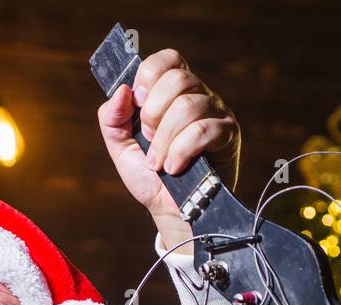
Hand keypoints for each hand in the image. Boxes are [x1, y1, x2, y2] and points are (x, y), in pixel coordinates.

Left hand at [97, 48, 239, 249]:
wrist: (168, 209)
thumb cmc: (149, 176)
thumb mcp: (120, 146)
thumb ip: (112, 118)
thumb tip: (121, 91)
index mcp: (173, 92)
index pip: (168, 60)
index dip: (149, 77)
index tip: (138, 105)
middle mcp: (198, 95)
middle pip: (178, 79)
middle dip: (153, 113)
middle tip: (148, 139)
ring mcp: (216, 113)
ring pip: (189, 106)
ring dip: (165, 140)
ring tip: (159, 162)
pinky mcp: (228, 134)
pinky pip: (204, 130)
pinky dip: (181, 151)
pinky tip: (174, 167)